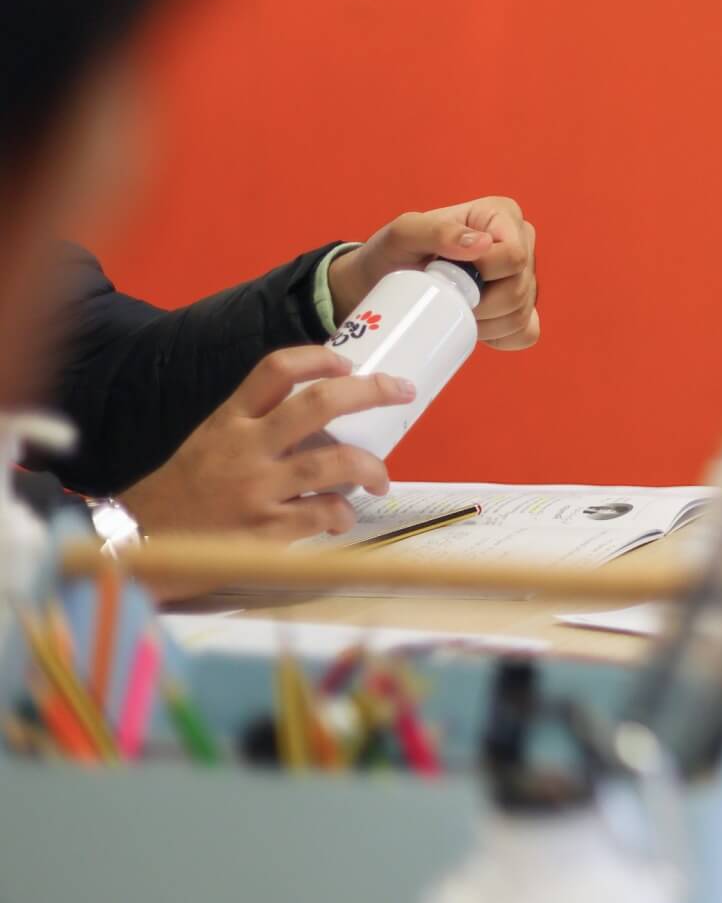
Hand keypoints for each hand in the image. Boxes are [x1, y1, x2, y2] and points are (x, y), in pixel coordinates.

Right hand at [120, 348, 409, 539]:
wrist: (140, 544)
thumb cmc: (184, 491)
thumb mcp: (210, 441)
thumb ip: (255, 425)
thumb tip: (325, 414)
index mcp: (230, 419)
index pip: (275, 370)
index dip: (318, 358)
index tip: (349, 362)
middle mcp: (246, 448)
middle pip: (320, 405)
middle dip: (370, 391)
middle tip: (401, 390)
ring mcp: (257, 489)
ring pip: (335, 462)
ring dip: (371, 467)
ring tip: (380, 478)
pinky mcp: (266, 530)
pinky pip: (324, 513)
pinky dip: (342, 514)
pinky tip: (342, 518)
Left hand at [328, 196, 539, 349]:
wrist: (383, 283)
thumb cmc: (393, 253)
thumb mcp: (404, 234)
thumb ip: (437, 231)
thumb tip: (482, 244)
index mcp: (502, 215)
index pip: (515, 255)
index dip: (484, 274)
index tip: (447, 275)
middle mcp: (521, 242)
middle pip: (519, 288)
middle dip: (480, 304)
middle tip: (445, 299)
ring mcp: (525, 277)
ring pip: (521, 314)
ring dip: (485, 324)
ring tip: (452, 311)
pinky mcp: (522, 309)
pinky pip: (525, 333)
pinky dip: (498, 337)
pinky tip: (474, 328)